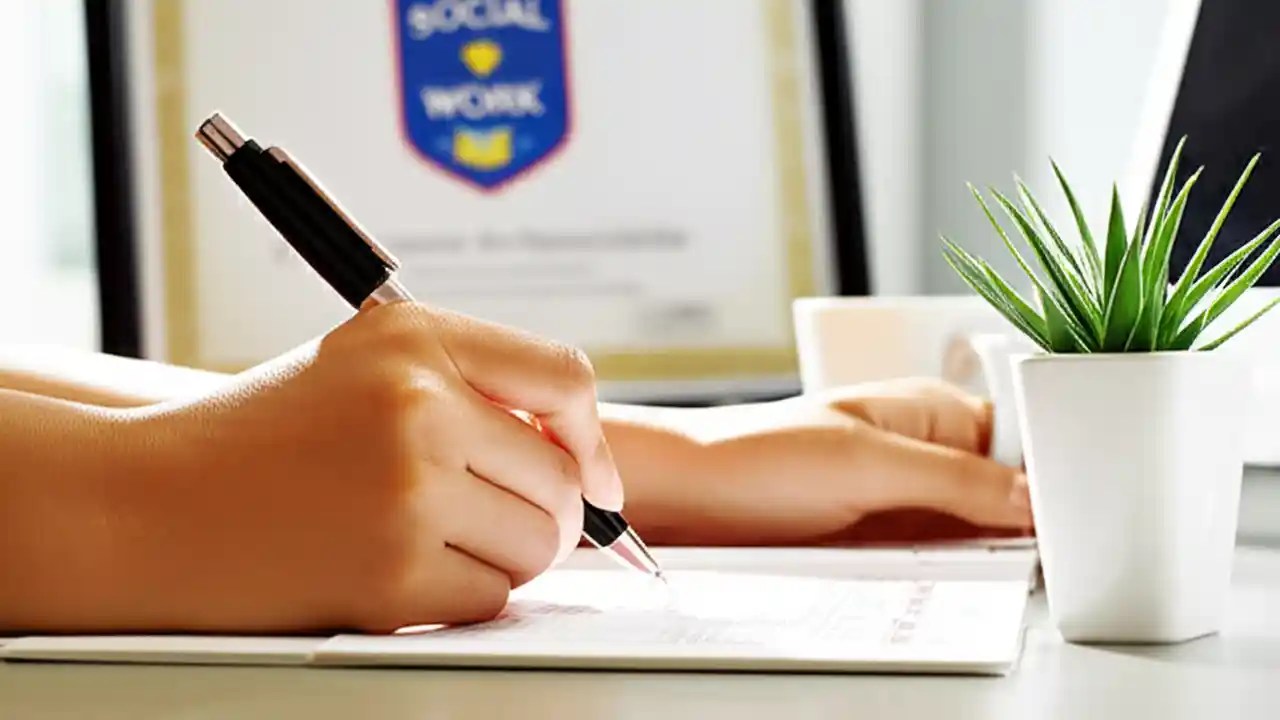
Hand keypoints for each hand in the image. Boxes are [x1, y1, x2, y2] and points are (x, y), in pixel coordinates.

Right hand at [94, 302, 621, 633]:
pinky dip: (461, 595)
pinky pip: (490, 597)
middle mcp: (419, 403)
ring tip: (434, 541)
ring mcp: (407, 490)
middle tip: (492, 523)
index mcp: (414, 337)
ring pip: (537, 544)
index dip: (590, 439)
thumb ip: (467, 388)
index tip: (595, 480)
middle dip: (546, 514)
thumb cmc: (255, 440)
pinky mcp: (391, 573)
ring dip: (505, 557)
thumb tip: (582, 458)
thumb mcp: (360, 368)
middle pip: (562, 479)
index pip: (563, 378)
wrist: (143, 504)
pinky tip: (399, 570)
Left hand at [617, 378, 1029, 545]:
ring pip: (971, 529)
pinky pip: (932, 555)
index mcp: (931, 410)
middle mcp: (922, 450)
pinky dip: (947, 568)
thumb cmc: (759, 457)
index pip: (1022, 436)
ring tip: (1009, 569)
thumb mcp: (869, 465)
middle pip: (1003, 490)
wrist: (687, 498)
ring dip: (985, 551)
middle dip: (1025, 520)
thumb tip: (1035, 498)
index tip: (1086, 509)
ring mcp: (899, 494)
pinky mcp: (876, 534)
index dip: (1055, 471)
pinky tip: (955, 578)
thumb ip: (957, 480)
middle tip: (1054, 553)